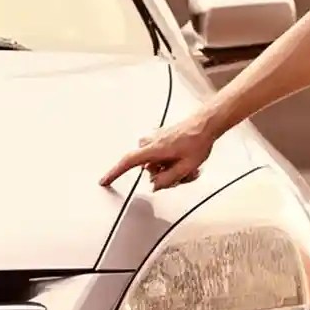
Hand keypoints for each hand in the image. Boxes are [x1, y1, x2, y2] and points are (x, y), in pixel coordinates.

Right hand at [99, 112, 218, 190]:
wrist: (205, 124)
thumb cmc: (197, 141)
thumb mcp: (186, 168)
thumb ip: (167, 180)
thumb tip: (154, 186)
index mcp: (154, 149)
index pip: (128, 162)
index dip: (114, 173)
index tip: (103, 181)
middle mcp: (150, 142)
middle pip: (149, 170)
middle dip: (165, 176)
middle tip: (184, 174)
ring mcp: (154, 139)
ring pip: (156, 165)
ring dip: (170, 169)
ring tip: (189, 166)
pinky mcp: (160, 138)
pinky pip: (160, 157)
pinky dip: (171, 162)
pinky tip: (186, 160)